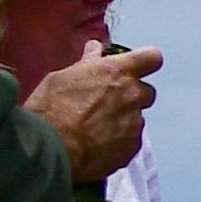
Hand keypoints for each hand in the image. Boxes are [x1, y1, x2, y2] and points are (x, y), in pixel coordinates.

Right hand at [25, 44, 160, 182]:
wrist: (51, 150)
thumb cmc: (50, 111)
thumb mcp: (61, 78)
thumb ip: (87, 64)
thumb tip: (95, 51)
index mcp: (116, 72)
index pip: (151, 57)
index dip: (144, 61)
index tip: (136, 66)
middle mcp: (132, 95)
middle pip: (146, 91)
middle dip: (131, 94)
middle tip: (105, 101)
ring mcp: (135, 122)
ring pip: (137, 116)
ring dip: (123, 118)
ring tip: (94, 126)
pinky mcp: (133, 147)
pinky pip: (132, 139)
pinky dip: (120, 139)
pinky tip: (97, 142)